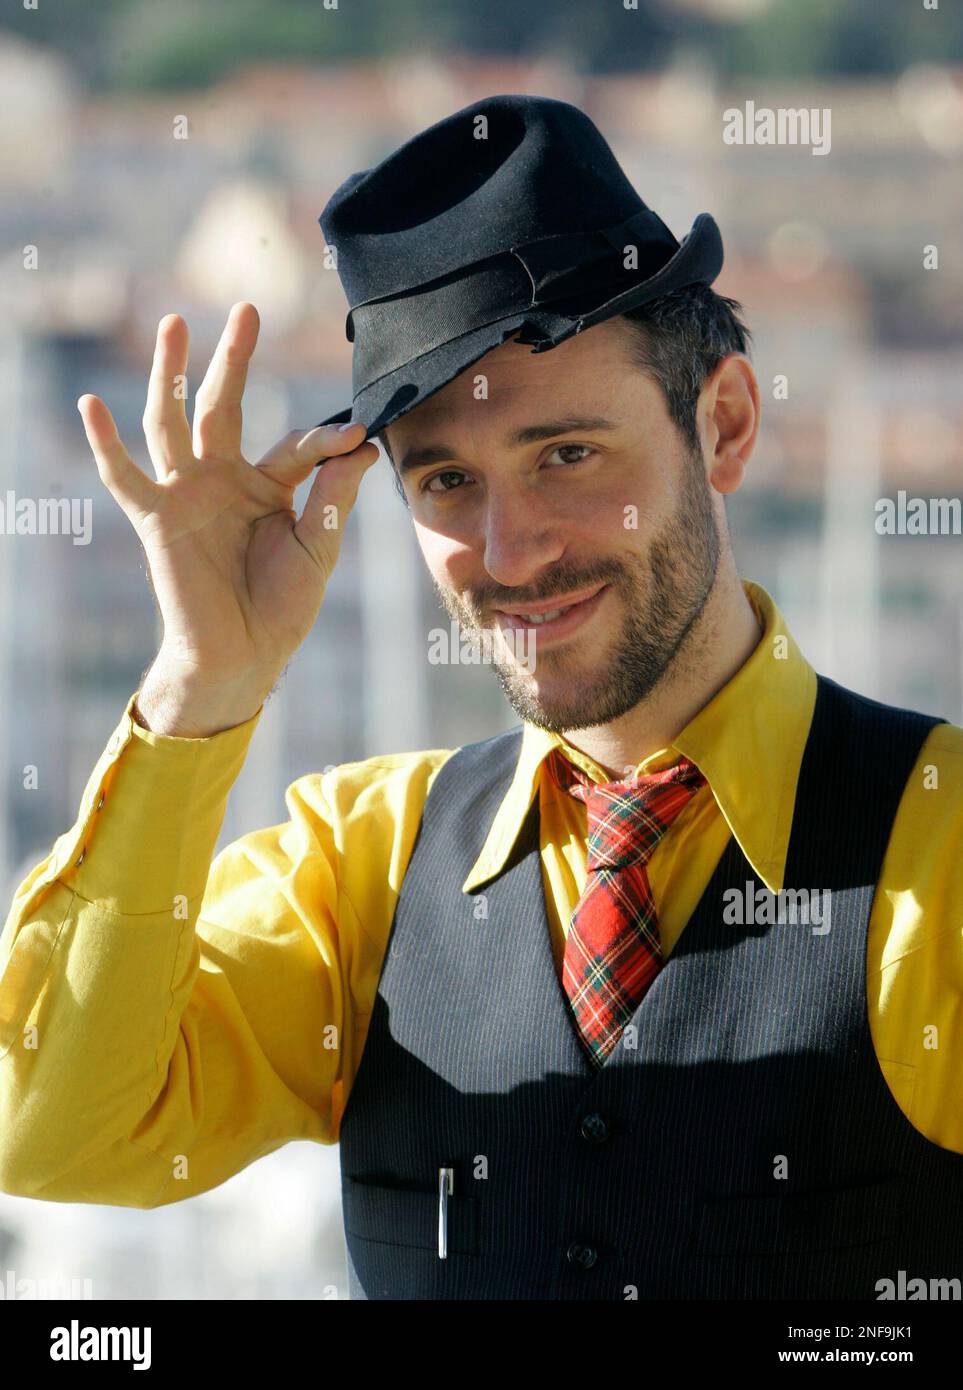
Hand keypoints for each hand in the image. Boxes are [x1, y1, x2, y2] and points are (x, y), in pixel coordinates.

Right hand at [78, 302, 377, 733]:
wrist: (244, 656)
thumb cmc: (282, 607)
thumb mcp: (318, 548)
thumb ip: (332, 497)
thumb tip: (361, 447)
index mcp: (267, 486)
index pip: (296, 445)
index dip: (326, 441)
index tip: (359, 437)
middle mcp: (223, 479)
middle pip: (225, 406)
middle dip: (234, 359)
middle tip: (247, 308)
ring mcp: (187, 494)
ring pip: (173, 422)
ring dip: (172, 375)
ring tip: (174, 324)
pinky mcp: (157, 518)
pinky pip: (125, 476)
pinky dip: (105, 443)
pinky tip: (89, 404)